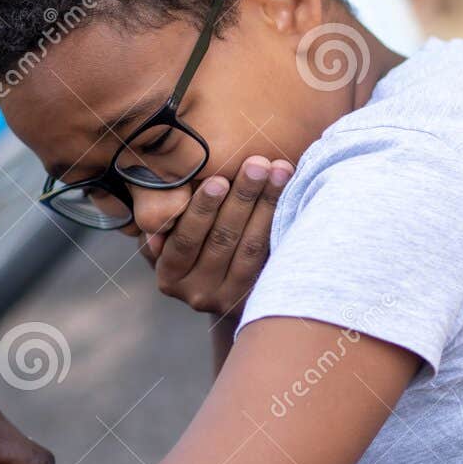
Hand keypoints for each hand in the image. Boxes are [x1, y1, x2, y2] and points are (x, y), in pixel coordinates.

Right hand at [149, 156, 292, 317]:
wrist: (224, 284)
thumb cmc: (194, 239)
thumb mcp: (173, 230)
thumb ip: (170, 213)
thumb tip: (176, 189)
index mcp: (170, 275)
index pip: (186, 240)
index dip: (202, 209)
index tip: (219, 179)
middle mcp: (197, 294)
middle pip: (222, 241)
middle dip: (242, 197)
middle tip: (258, 164)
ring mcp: (230, 299)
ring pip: (251, 247)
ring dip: (267, 204)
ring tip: (280, 170)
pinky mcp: (258, 297)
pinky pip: (272, 256)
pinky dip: (281, 222)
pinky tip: (293, 195)